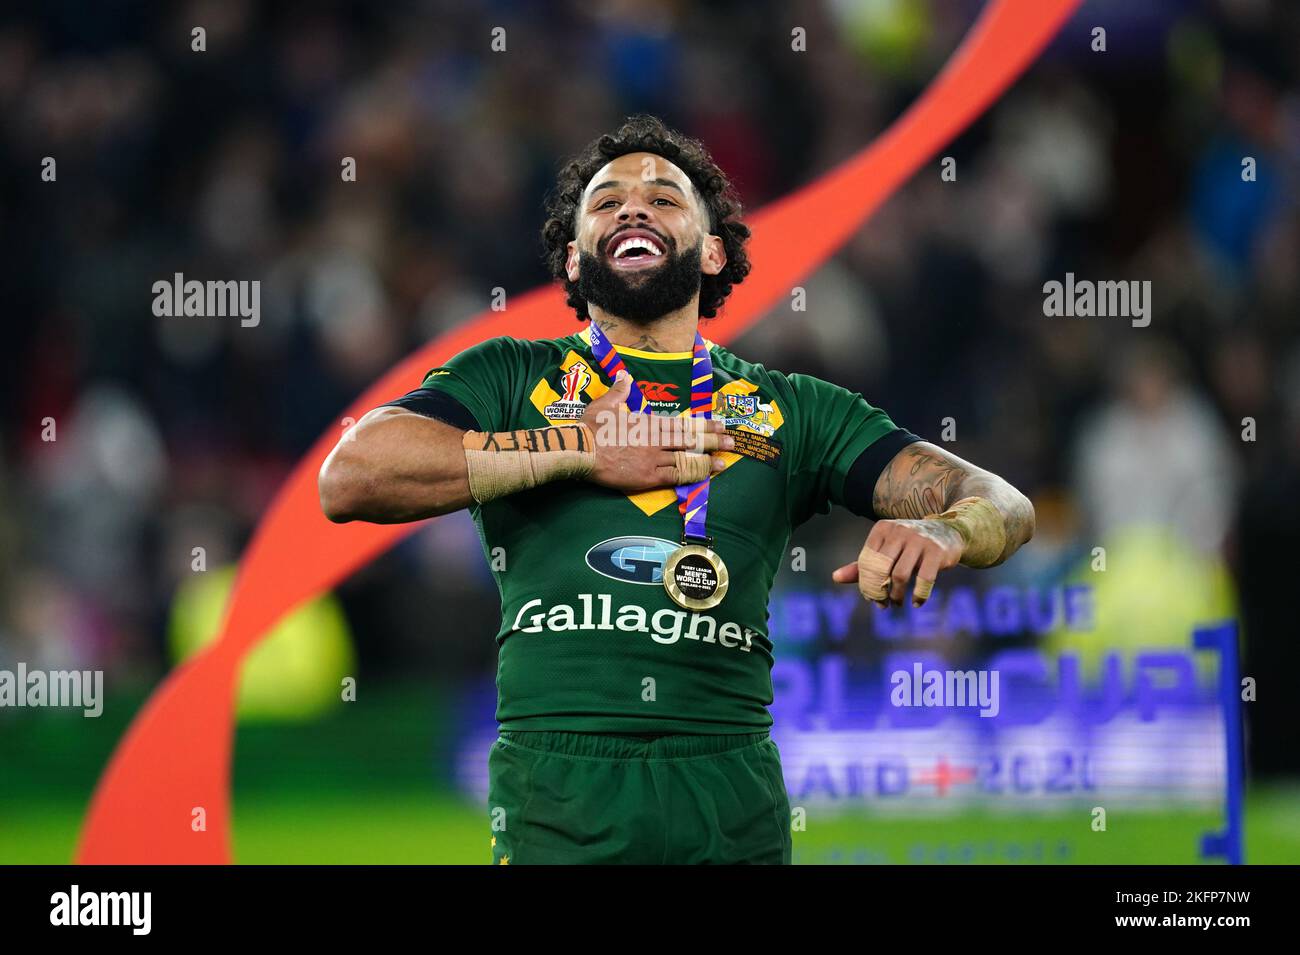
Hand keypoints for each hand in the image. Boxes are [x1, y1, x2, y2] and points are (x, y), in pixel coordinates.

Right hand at [580, 370, 732, 492]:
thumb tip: (624, 375)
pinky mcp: (648, 476)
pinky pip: (676, 475)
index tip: (718, 424)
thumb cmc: (590, 428)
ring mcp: (653, 457)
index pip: (682, 423)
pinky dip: (692, 474)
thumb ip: (619, 390)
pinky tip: (705, 475)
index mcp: (647, 422)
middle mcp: (655, 438)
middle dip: (712, 440)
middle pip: (689, 439)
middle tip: (731, 441)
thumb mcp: (604, 403)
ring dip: (707, 459)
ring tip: (724, 460)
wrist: (580, 450)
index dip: (702, 424)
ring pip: (686, 458)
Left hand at [832, 518, 964, 607]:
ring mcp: (919, 540)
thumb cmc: (910, 545)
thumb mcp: (887, 550)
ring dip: (896, 595)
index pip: (866, 562)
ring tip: (896, 603)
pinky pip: (924, 579)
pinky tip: (917, 603)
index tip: (871, 597)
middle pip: (880, 569)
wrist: (948, 532)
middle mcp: (899, 531)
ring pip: (900, 575)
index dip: (866, 584)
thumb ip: (863, 565)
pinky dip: (919, 595)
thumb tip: (835, 577)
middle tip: (882, 604)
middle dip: (879, 591)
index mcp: (882, 529)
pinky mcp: (936, 551)